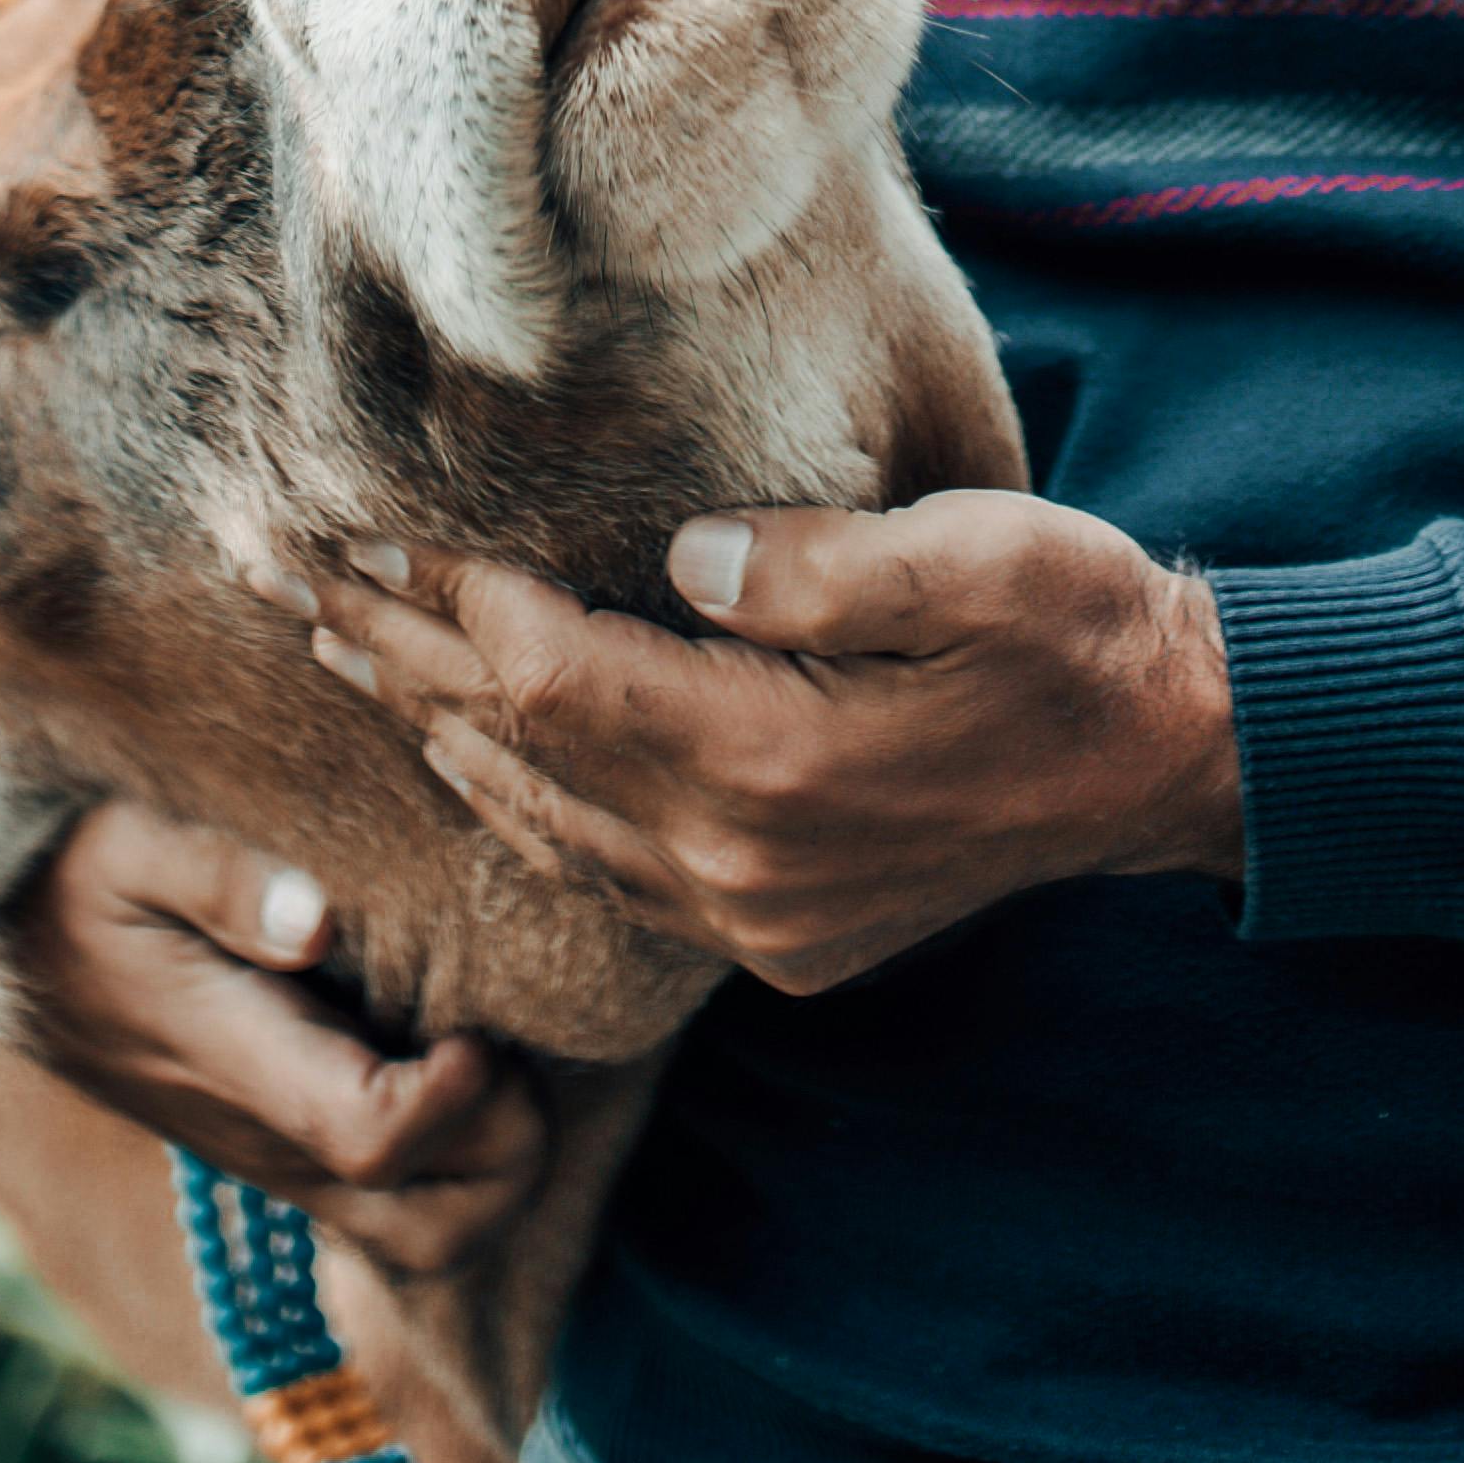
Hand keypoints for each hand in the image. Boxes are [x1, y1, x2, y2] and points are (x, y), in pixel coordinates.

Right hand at [3, 797, 549, 1276]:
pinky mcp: (295, 1160)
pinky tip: (447, 1062)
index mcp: (244, 1066)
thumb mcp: (133, 841)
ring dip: (495, 1164)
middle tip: (495, 1036)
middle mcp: (276, 1144)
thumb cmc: (77, 877)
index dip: (456, 1094)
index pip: (376, 1139)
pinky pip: (404, 1215)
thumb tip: (317, 922)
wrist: (10, 947)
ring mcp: (288, 1167)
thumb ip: (223, 876)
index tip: (469, 1017)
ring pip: (435, 1240)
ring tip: (481, 1049)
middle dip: (507, 1145)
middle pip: (440, 1230)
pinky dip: (462, 1165)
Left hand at [303, 493, 1241, 999]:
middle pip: (521, 751)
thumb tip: (677, 555)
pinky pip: (604, 877)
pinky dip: (520, 807)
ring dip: (438, 731)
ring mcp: (754, 917)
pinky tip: (472, 759)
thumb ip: (817, 562)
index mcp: (777, 760)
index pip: (554, 673)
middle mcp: (742, 863)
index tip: (361, 525)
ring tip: (347, 652)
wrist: (1171, 763)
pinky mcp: (776, 937)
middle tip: (291, 581)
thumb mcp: (977, 556)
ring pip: (545, 823)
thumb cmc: (1079, 630)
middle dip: (402, 658)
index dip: (450, 598)